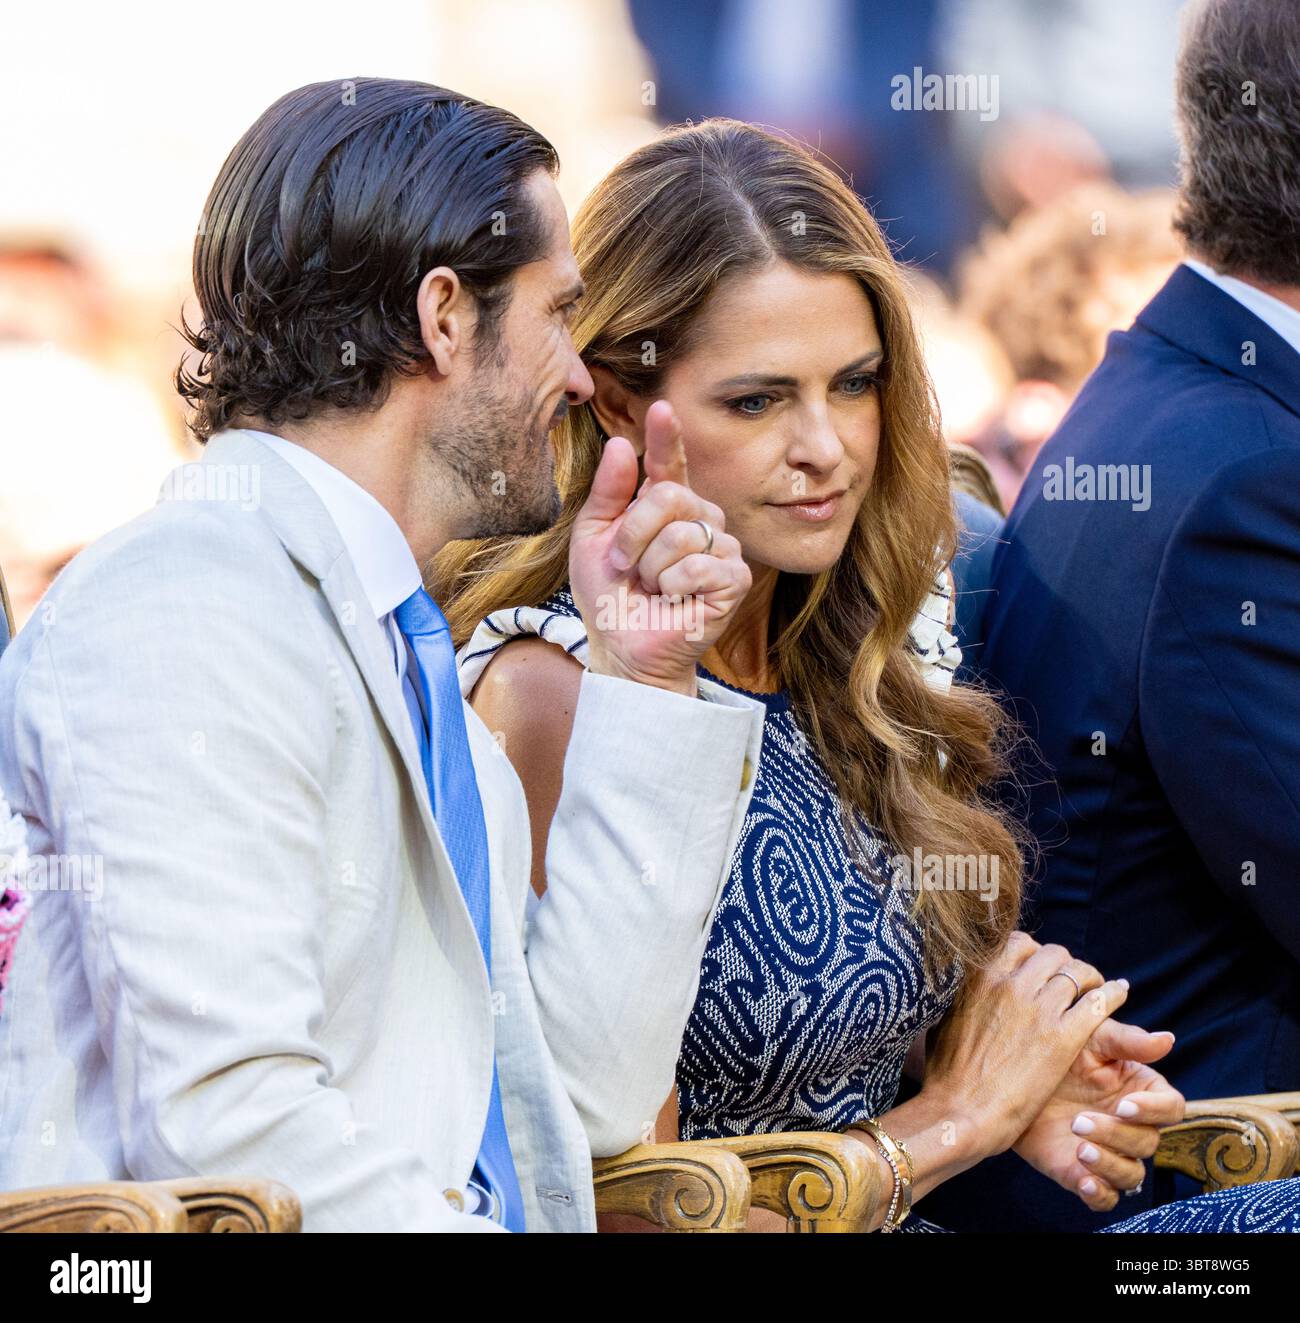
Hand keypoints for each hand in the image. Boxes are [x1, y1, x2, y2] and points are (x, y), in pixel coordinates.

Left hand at [569, 400, 750, 695]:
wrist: (622, 646)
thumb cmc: (610, 596)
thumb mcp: (592, 539)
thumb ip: (606, 493)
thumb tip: (618, 445)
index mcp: (665, 507)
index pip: (669, 464)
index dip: (667, 437)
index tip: (662, 408)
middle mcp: (698, 519)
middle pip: (669, 496)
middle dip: (634, 535)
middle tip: (628, 567)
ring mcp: (721, 548)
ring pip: (681, 533)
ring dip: (652, 567)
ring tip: (653, 588)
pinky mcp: (734, 578)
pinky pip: (698, 564)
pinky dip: (673, 585)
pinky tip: (675, 600)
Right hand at [923, 932, 1130, 1160]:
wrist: (959, 1111)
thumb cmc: (946, 1073)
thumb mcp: (942, 1018)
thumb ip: (962, 994)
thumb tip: (964, 986)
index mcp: (980, 976)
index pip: (1018, 943)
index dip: (1034, 954)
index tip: (1040, 967)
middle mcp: (1010, 983)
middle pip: (1051, 954)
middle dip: (1064, 964)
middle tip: (1071, 981)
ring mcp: (1038, 1008)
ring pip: (1077, 972)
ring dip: (1089, 978)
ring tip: (1094, 989)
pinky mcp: (1063, 1037)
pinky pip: (1098, 1002)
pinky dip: (1113, 994)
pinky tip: (1119, 994)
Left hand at [1013, 1016, 1184, 1211]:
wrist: (1011, 1077)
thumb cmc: (1057, 1052)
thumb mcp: (1089, 1039)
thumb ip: (1127, 1040)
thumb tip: (1167, 1039)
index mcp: (1140, 1090)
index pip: (1171, 1107)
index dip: (1154, 1110)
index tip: (1125, 1105)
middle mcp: (1130, 1125)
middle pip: (1147, 1143)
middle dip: (1116, 1134)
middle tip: (1080, 1121)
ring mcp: (1108, 1152)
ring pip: (1130, 1175)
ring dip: (1109, 1165)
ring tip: (1080, 1148)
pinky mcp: (1082, 1173)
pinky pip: (1105, 1198)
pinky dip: (1099, 1194)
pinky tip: (1083, 1180)